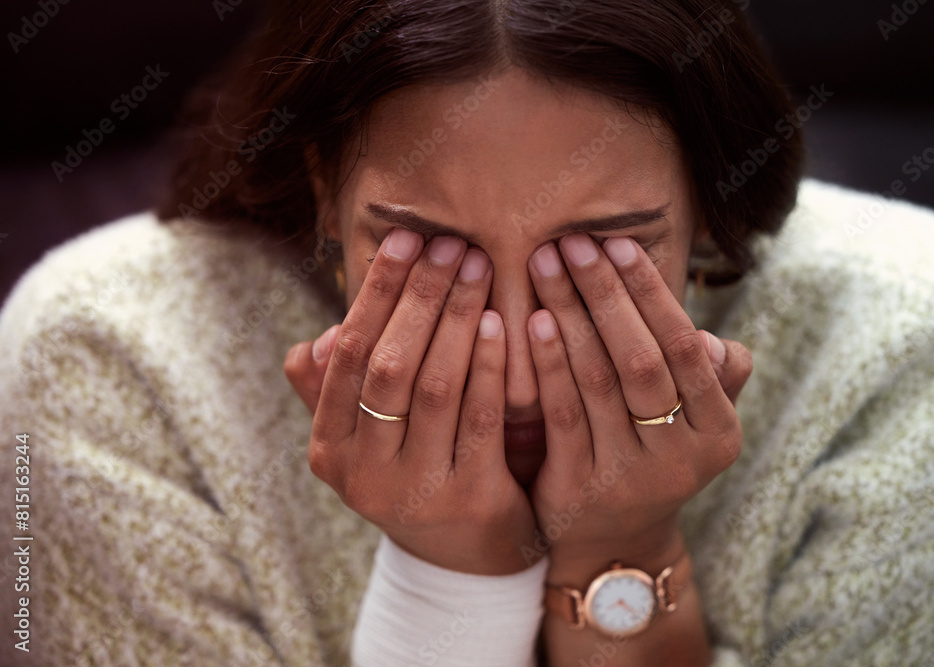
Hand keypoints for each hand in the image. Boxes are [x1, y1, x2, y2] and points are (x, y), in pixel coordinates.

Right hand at [284, 229, 535, 574]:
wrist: (464, 564)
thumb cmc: (415, 476)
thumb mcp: (366, 443)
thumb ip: (338, 394)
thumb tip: (322, 339)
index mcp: (330, 449)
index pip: (349, 355)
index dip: (376, 293)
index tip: (405, 240)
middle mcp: (363, 473)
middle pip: (389, 365)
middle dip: (420, 296)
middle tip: (451, 245)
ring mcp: (416, 490)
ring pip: (434, 386)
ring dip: (457, 318)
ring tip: (478, 268)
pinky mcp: (470, 500)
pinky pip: (480, 418)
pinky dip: (490, 365)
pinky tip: (502, 323)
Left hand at [525, 234, 751, 573]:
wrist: (614, 542)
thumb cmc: (655, 457)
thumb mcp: (696, 426)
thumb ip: (712, 378)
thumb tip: (714, 340)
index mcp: (718, 434)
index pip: (685, 348)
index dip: (651, 293)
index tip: (618, 245)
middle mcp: (679, 459)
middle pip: (640, 360)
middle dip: (605, 295)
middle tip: (573, 242)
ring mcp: (627, 477)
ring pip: (597, 382)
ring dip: (570, 315)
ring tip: (545, 265)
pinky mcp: (578, 488)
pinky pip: (560, 413)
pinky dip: (547, 363)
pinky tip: (532, 320)